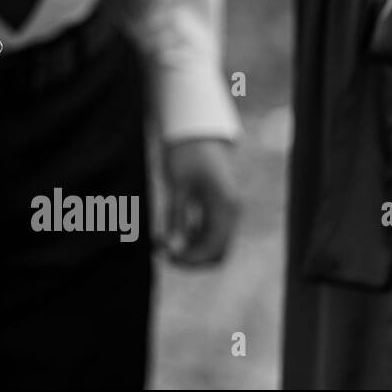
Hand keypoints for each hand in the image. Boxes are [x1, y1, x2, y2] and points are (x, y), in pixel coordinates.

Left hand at [160, 139, 239, 265]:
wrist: (196, 132)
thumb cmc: (185, 154)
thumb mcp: (177, 186)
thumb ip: (175, 218)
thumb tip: (171, 249)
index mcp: (226, 207)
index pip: (214, 249)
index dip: (191, 259)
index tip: (166, 258)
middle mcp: (231, 213)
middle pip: (216, 252)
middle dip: (190, 258)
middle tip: (161, 252)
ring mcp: (225, 211)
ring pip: (212, 244)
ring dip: (188, 249)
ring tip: (160, 242)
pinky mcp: (216, 209)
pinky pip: (207, 233)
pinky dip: (189, 237)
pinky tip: (168, 232)